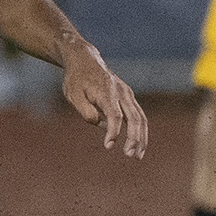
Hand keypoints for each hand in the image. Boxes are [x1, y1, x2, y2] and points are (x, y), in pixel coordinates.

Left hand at [61, 43, 147, 157]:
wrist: (86, 60)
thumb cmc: (77, 79)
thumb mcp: (73, 95)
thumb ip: (86, 110)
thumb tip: (99, 124)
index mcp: (107, 92)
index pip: (115, 115)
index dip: (114, 132)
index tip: (108, 146)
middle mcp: (122, 93)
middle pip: (134, 118)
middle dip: (135, 138)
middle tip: (131, 156)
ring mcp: (128, 94)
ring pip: (141, 118)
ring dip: (142, 138)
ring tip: (138, 156)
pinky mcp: (129, 98)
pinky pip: (139, 116)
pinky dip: (141, 131)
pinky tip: (139, 144)